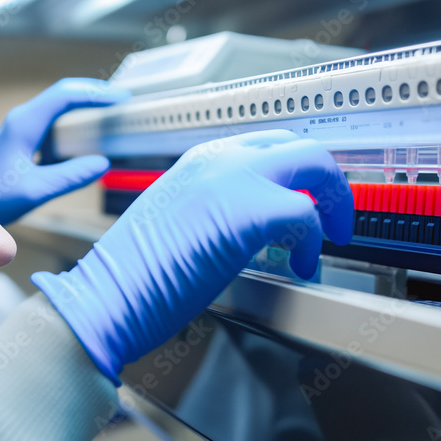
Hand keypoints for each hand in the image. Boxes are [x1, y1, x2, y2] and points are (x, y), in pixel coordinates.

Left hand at [0, 78, 131, 225]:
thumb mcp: (35, 190)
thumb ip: (69, 176)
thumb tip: (102, 164)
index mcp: (25, 123)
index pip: (65, 95)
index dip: (96, 94)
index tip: (121, 98)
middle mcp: (21, 120)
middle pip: (62, 95)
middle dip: (93, 94)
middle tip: (121, 101)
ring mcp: (18, 129)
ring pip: (55, 109)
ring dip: (81, 108)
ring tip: (108, 114)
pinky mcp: (17, 142)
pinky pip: (49, 125)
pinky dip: (70, 125)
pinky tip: (82, 140)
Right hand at [30, 130, 353, 383]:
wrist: (107, 296)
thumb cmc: (132, 275)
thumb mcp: (173, 220)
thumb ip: (211, 208)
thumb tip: (244, 226)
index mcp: (197, 159)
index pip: (265, 144)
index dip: (296, 170)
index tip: (310, 194)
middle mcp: (217, 158)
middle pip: (297, 144)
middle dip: (326, 179)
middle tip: (334, 214)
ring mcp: (233, 178)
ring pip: (313, 162)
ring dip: (331, 202)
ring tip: (328, 240)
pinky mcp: (249, 211)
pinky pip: (307, 214)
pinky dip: (313, 243)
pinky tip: (302, 267)